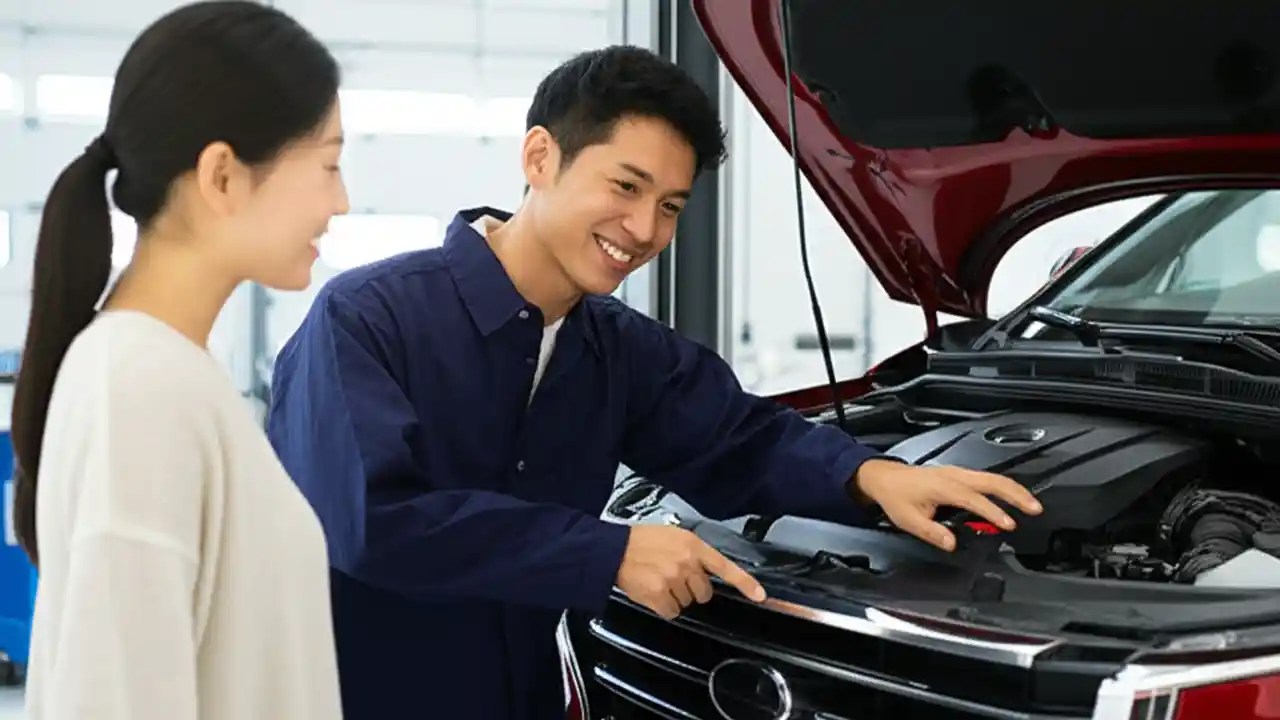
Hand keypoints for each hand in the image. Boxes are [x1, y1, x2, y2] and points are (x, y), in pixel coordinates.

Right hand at [616, 525, 766, 619]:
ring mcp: (673, 580)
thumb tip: (705, 572)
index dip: (745, 583)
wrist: (612, 551)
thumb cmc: (641, 541)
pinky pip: (671, 612)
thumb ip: (692, 552)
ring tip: (657, 581)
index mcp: (693, 545)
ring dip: (674, 597)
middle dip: (691, 589)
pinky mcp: (659, 595)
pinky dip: (662, 607)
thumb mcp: (672, 536)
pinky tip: (651, 593)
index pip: (725, 567)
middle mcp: (687, 563)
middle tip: (672, 577)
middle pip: (704, 592)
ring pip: (686, 603)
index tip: (760, 596)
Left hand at [853, 459, 1042, 550]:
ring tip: (1032, 504)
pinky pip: (986, 478)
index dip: (992, 511)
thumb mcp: (908, 519)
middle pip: (991, 481)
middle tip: (1034, 508)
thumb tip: (951, 543)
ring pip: (992, 477)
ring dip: (1013, 489)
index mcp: (942, 486)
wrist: (885, 478)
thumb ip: (931, 532)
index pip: (973, 499)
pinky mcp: (959, 474)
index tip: (1008, 523)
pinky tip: (1014, 496)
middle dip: (1015, 494)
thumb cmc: (896, 497)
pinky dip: (1004, 486)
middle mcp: (953, 476)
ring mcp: (958, 472)